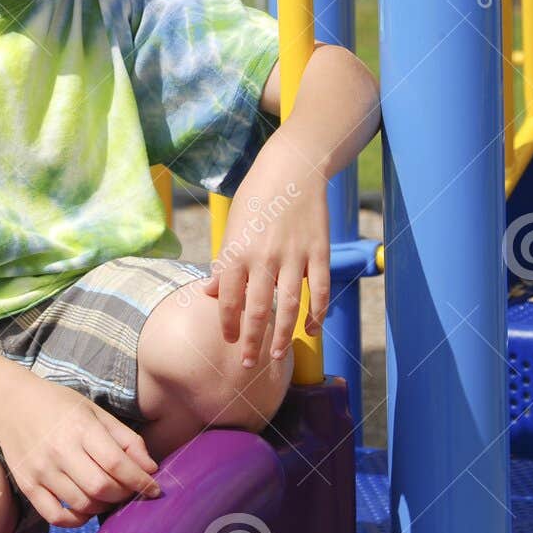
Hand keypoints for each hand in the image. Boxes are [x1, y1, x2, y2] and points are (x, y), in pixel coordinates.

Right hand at [0, 376, 161, 527]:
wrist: (11, 404)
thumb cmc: (59, 405)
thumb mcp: (95, 412)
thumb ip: (126, 439)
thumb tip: (151, 468)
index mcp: (80, 428)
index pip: (117, 464)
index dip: (140, 480)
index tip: (154, 488)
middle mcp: (59, 450)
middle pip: (101, 487)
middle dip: (124, 494)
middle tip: (130, 490)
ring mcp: (41, 470)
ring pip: (82, 504)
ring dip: (103, 506)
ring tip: (108, 496)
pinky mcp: (27, 485)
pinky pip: (56, 516)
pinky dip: (76, 520)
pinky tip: (85, 508)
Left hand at [201, 142, 330, 367]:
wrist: (293, 169)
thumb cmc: (256, 198)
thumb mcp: (232, 226)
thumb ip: (224, 263)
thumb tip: (212, 294)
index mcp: (238, 250)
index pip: (230, 299)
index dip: (229, 324)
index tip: (230, 341)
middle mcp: (264, 257)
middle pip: (257, 309)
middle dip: (252, 341)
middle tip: (248, 364)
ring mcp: (294, 256)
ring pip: (289, 306)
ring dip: (282, 335)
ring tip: (276, 356)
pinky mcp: (319, 252)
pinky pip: (320, 291)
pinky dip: (317, 314)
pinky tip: (311, 330)